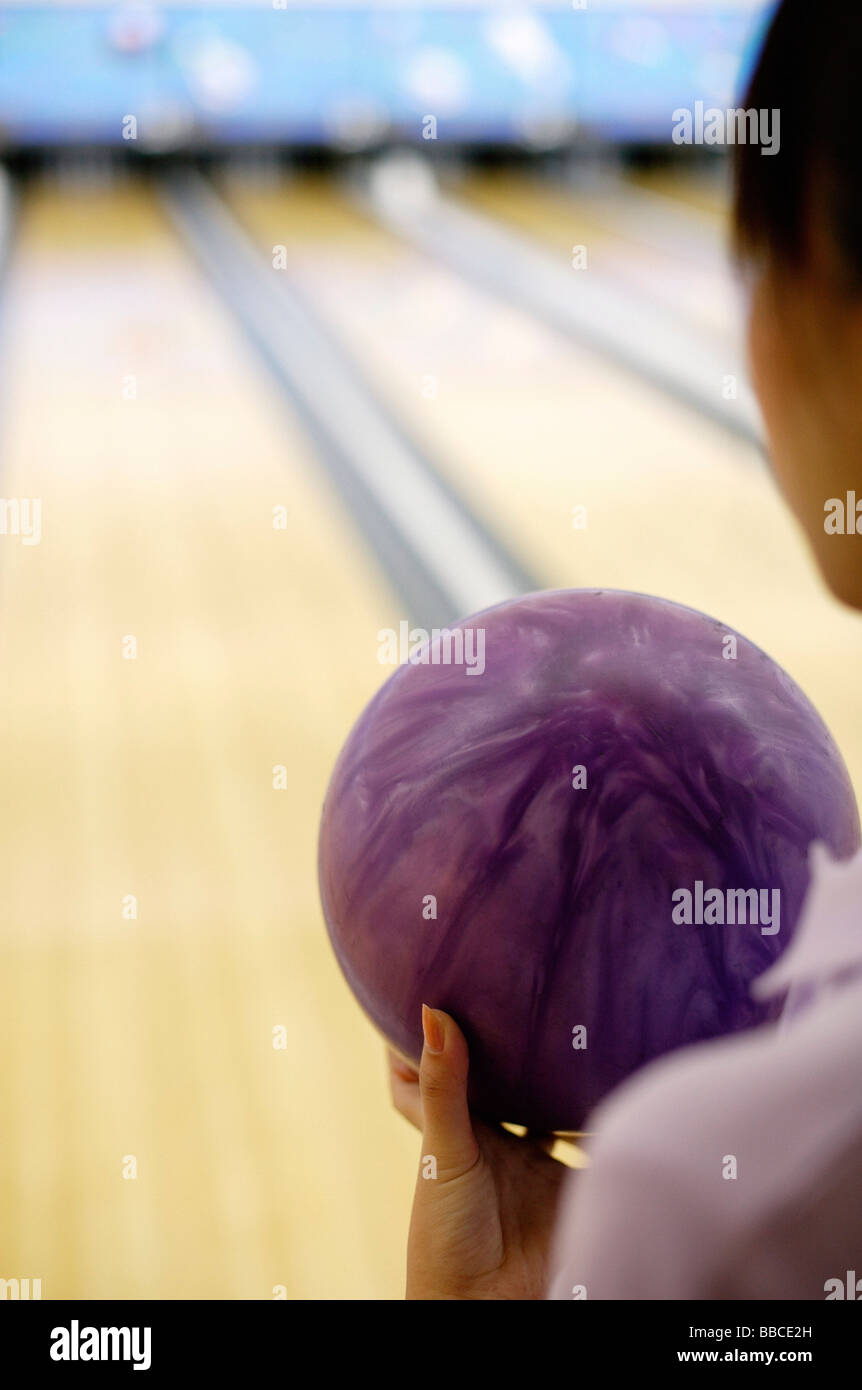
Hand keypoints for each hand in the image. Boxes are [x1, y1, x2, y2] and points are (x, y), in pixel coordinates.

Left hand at [388, 1005, 569, 1299]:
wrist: (492, 1307)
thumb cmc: (447, 1238)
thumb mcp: (444, 1153)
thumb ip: (445, 1086)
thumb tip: (432, 1011)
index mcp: (455, 1129)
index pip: (436, 1071)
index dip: (431, 1034)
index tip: (434, 984)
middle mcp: (494, 1141)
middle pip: (498, 1082)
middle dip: (507, 1045)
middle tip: (520, 992)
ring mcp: (534, 1162)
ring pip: (544, 1104)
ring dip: (553, 1075)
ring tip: (571, 1024)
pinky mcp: (571, 1184)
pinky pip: (589, 1138)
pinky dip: (598, 1117)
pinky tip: (612, 1082)